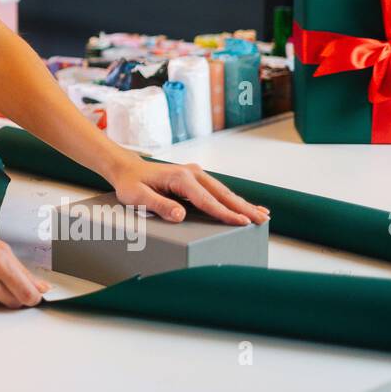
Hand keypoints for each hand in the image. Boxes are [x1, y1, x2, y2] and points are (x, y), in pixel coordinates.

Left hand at [106, 154, 269, 225]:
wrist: (127, 168)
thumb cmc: (130, 184)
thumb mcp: (137, 196)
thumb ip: (158, 205)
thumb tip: (180, 215)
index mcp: (180, 178)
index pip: (207, 200)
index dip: (225, 213)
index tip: (242, 222)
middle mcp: (192, 173)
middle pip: (222, 194)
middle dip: (243, 208)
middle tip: (263, 220)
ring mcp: (195, 174)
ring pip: (224, 192)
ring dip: (243, 204)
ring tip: (263, 215)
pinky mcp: (196, 178)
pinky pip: (217, 191)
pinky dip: (233, 200)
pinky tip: (246, 206)